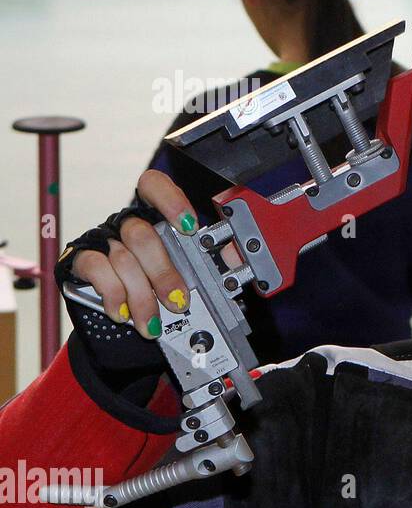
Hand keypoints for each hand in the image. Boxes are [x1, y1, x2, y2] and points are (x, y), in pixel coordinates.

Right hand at [68, 170, 200, 338]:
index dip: (170, 200)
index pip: (153, 185)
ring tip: (152, 322)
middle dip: (163, 273)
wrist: (120, 311)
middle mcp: (126, 223)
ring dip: (141, 297)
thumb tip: (234, 255)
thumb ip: (211, 259)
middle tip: (179, 301)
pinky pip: (96, 270)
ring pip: (122, 259)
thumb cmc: (158, 283)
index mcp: (152, 215)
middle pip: (142, 235)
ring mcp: (102, 239)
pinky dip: (113, 295)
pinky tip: (122, 312)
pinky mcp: (80, 258)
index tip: (189, 227)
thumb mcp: (186, 269)